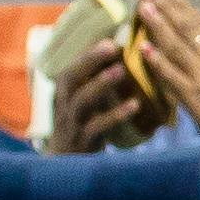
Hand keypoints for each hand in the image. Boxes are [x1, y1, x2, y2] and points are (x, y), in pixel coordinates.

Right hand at [48, 33, 161, 154]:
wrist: (66, 164)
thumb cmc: (82, 123)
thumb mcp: (83, 99)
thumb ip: (94, 78)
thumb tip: (122, 49)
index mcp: (64, 89)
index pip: (72, 64)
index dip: (88, 50)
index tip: (109, 35)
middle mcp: (64, 101)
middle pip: (72, 77)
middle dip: (91, 60)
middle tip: (113, 45)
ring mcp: (72, 121)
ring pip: (83, 99)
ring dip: (102, 83)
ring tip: (122, 70)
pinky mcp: (84, 140)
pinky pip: (99, 126)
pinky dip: (116, 115)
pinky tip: (135, 105)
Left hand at [122, 0, 199, 154]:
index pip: (199, 25)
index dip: (181, 7)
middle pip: (187, 29)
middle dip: (167, 8)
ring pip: (177, 46)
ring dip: (159, 25)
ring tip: (144, 8)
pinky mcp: (195, 98)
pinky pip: (172, 76)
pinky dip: (158, 61)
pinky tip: (143, 48)